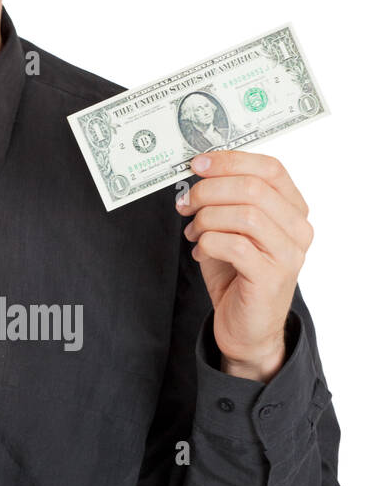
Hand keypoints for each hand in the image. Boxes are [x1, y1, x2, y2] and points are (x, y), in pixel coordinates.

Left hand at [177, 150, 313, 382]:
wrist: (245, 324)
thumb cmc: (236, 270)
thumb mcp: (229, 226)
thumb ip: (223, 198)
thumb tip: (196, 170)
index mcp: (292, 208)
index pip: (270, 168)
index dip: (230, 161)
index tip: (197, 164)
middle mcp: (298, 228)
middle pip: (253, 188)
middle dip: (209, 190)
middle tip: (186, 204)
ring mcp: (288, 254)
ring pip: (245, 214)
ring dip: (206, 219)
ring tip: (194, 232)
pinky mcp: (271, 277)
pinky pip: (234, 246)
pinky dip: (208, 243)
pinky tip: (201, 251)